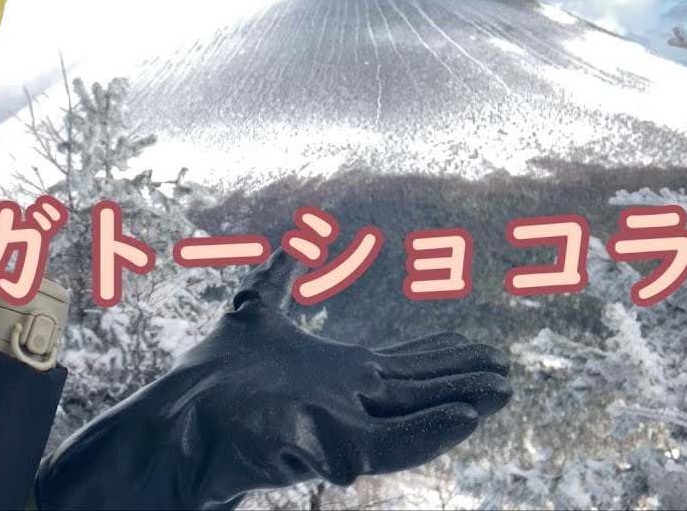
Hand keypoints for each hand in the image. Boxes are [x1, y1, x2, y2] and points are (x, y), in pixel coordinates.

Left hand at [35, 251, 511, 509]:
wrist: (176, 419)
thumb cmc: (211, 376)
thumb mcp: (253, 314)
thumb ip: (279, 280)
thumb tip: (292, 241)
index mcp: (338, 372)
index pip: (404, 363)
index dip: (443, 354)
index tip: (481, 344)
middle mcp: (347, 398)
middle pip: (420, 387)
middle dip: (465, 379)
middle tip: (510, 374)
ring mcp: (341, 422)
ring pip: (417, 414)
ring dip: (462, 402)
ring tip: (502, 390)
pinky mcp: (329, 445)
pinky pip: (391, 443)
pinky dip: (429, 431)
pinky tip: (462, 414)